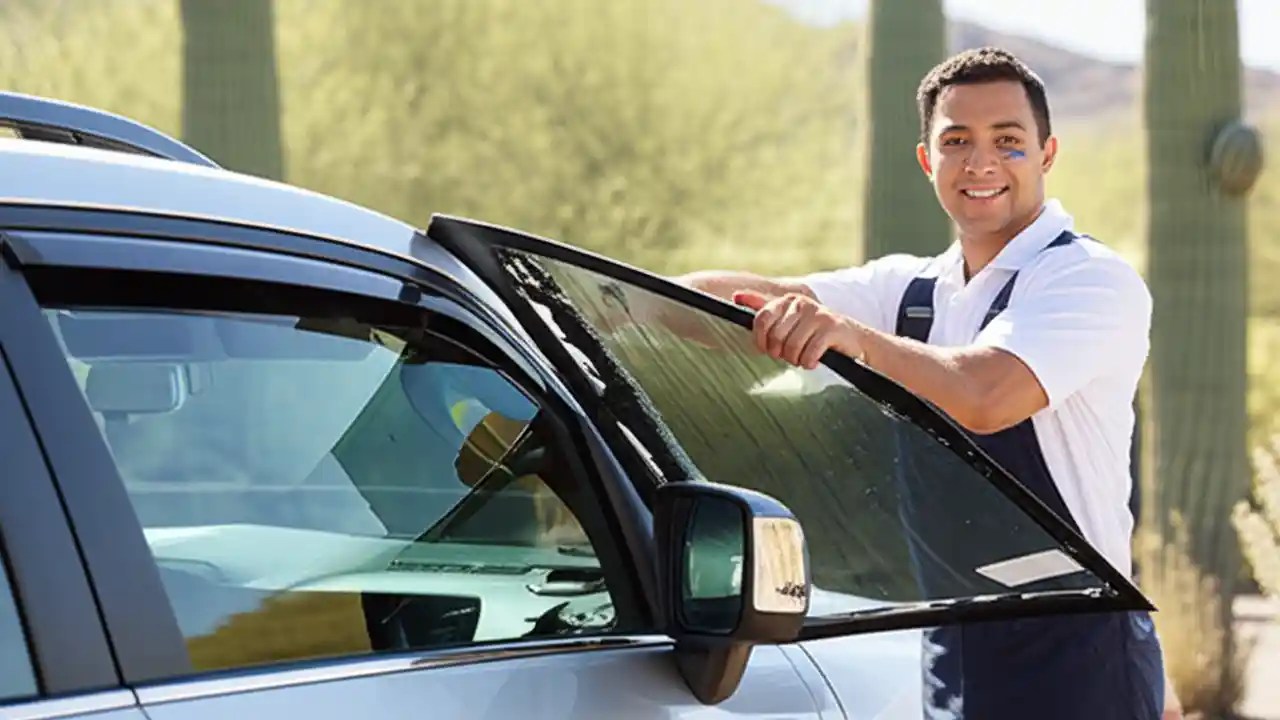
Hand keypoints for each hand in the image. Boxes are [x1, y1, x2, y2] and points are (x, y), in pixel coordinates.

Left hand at [732, 290, 862, 368]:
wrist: (851, 339)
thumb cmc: (813, 332)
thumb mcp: (787, 317)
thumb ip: (762, 306)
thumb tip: (736, 296)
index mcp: (787, 300)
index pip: (761, 319)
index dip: (761, 340)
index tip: (767, 349)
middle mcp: (801, 303)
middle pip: (776, 337)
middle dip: (782, 353)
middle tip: (791, 354)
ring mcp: (817, 314)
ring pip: (792, 347)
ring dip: (797, 359)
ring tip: (803, 357)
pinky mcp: (832, 328)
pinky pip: (810, 353)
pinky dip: (810, 362)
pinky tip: (814, 360)